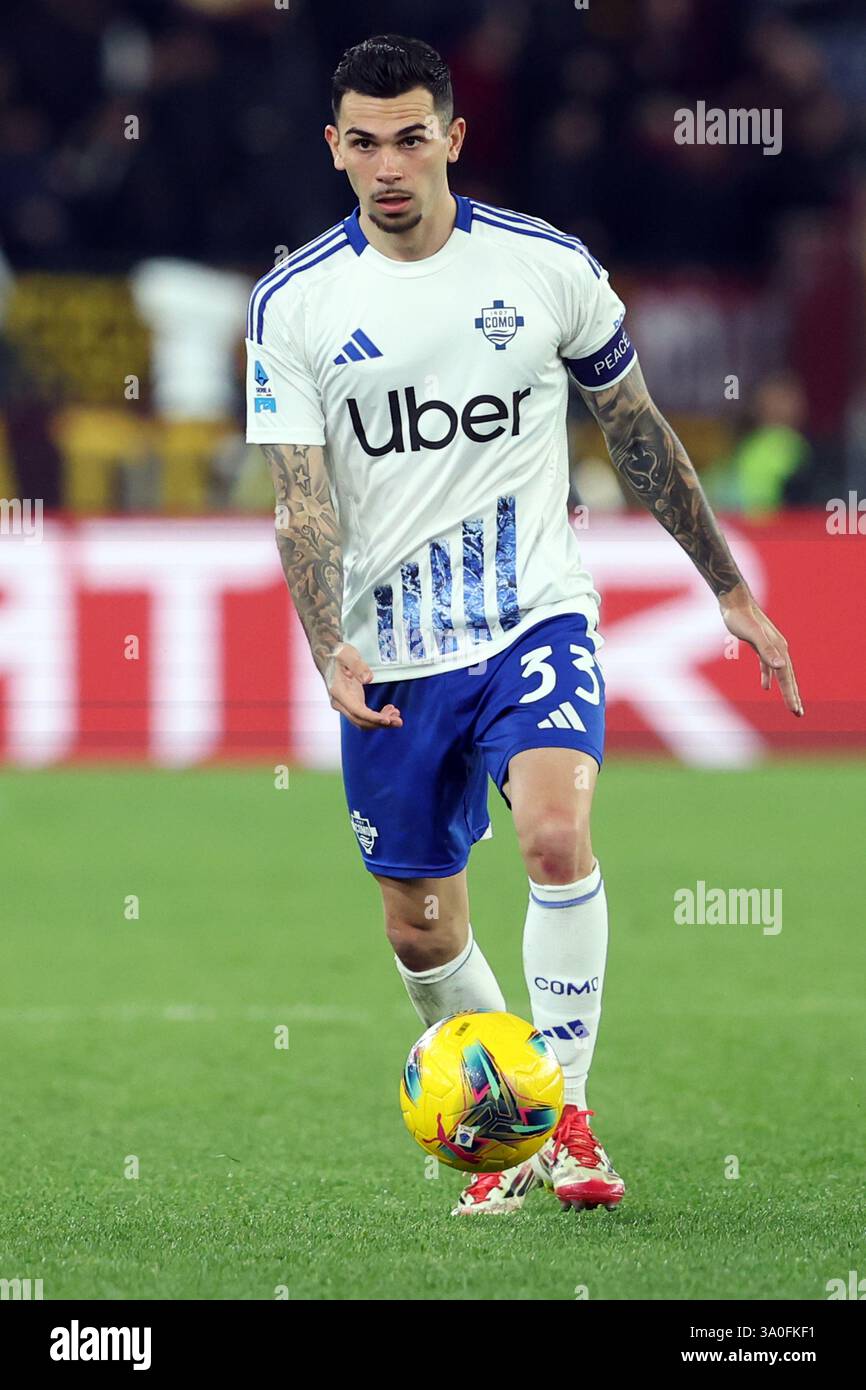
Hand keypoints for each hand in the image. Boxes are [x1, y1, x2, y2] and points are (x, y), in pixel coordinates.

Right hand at [321, 643, 402, 730]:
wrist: (328, 655)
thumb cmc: (338, 654)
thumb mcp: (347, 654)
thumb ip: (357, 666)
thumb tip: (368, 679)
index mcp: (338, 691)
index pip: (356, 710)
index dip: (372, 717)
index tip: (387, 720)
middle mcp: (340, 702)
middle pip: (360, 720)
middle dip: (380, 723)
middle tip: (399, 721)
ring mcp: (344, 704)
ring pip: (362, 721)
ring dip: (380, 721)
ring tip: (396, 715)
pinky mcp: (350, 703)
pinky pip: (363, 716)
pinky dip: (376, 717)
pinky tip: (388, 711)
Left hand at [718, 584, 802, 716]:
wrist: (733, 601)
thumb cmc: (740, 618)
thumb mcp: (753, 635)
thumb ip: (766, 650)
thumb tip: (781, 666)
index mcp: (779, 649)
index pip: (786, 677)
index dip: (790, 695)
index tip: (795, 711)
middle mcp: (778, 648)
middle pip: (787, 677)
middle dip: (792, 696)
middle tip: (798, 713)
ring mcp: (770, 647)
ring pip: (779, 673)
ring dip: (784, 688)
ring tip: (790, 704)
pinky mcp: (760, 645)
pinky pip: (767, 666)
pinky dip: (768, 676)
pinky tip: (765, 687)